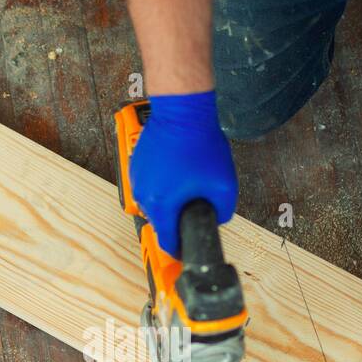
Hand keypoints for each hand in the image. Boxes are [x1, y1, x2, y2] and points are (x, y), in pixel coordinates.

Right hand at [130, 91, 237, 255]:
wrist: (182, 112)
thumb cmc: (200, 145)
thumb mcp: (225, 187)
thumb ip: (222, 213)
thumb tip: (215, 220)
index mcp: (161, 206)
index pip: (167, 243)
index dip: (181, 249)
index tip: (188, 249)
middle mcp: (144, 196)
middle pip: (162, 222)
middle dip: (179, 218)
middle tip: (196, 202)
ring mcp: (136, 180)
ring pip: (155, 203)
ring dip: (170, 200)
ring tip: (187, 180)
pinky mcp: (136, 166)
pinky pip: (150, 185)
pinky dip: (163, 183)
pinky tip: (178, 169)